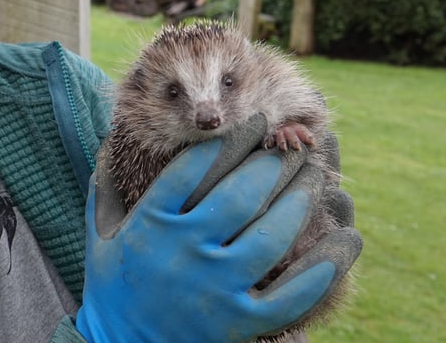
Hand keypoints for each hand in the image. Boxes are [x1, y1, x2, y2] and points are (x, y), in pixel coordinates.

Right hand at [75, 115, 360, 342]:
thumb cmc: (111, 288)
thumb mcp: (100, 234)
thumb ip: (104, 187)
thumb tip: (109, 142)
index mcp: (152, 223)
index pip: (196, 167)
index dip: (231, 140)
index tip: (254, 123)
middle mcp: (185, 250)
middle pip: (240, 194)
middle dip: (273, 162)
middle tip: (294, 144)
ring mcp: (214, 287)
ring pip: (271, 235)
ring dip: (300, 200)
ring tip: (316, 177)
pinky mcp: (239, 322)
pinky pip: (292, 294)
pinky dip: (324, 268)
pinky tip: (346, 241)